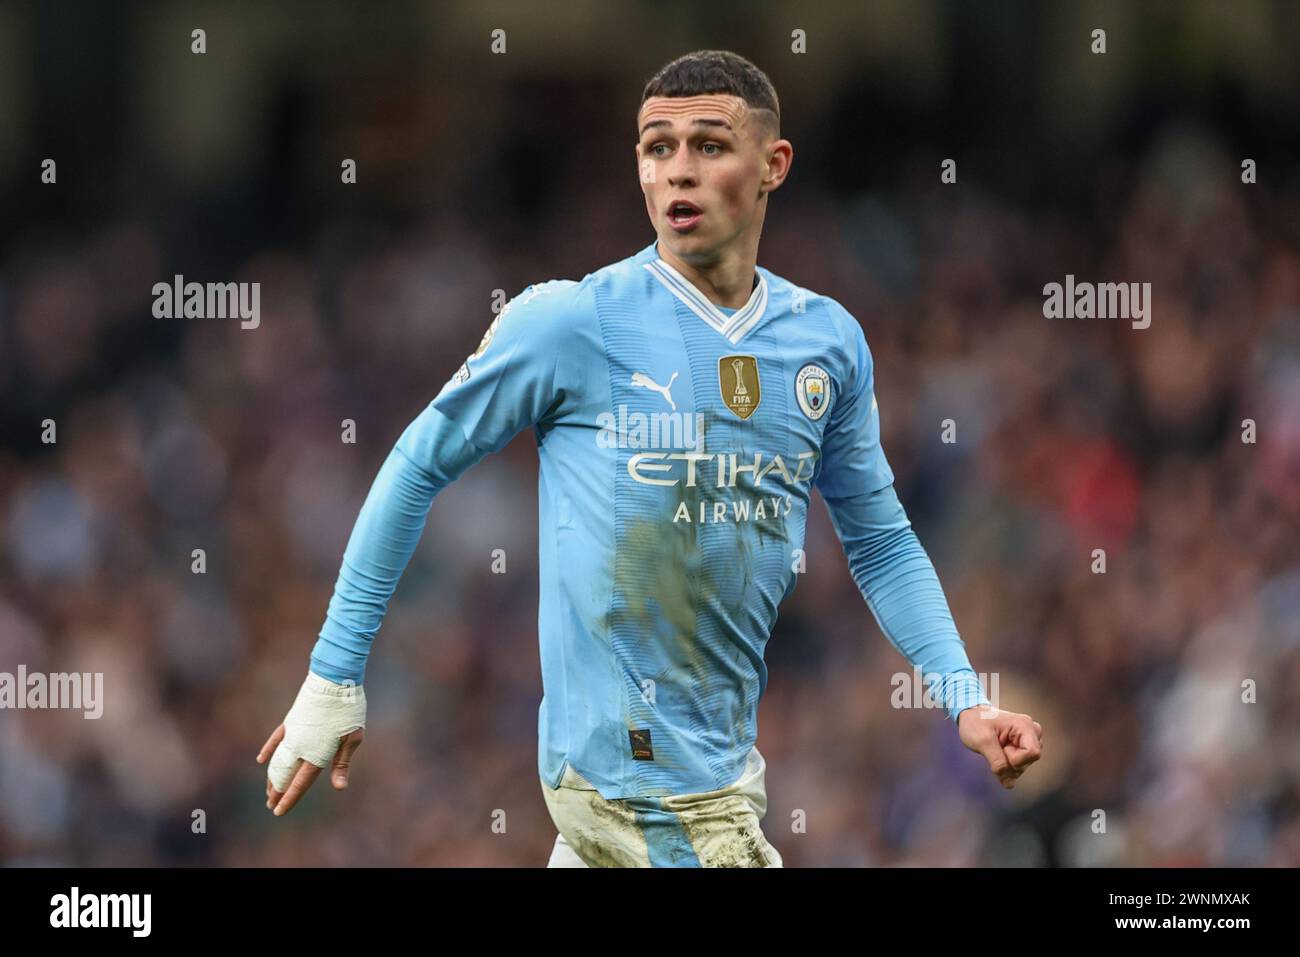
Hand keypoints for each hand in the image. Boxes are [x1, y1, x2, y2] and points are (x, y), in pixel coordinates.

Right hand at [256, 673, 366, 815]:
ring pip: (278, 760)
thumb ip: (342, 763)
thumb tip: (339, 788)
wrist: (334, 679)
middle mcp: (301, 746)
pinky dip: (269, 750)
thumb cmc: (348, 708)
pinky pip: (276, 739)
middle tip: (270, 805)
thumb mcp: (353, 737)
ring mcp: (294, 733)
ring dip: (272, 776)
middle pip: (285, 774)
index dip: (290, 799)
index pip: (300, 783)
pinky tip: (262, 760)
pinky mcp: (291, 720)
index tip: (278, 812)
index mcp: (317, 753)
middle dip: (278, 791)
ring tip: (268, 790)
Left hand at [957, 705, 1042, 788]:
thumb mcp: (982, 742)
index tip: (1001, 749)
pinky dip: (1008, 763)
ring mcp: (1029, 738)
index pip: (1033, 753)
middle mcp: (1032, 731)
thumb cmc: (975, 723)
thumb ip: (997, 763)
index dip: (1016, 759)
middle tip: (995, 747)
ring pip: (1025, 765)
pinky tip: (999, 752)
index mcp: (1025, 726)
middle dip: (1010, 762)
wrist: (970, 715)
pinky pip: (1020, 764)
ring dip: (1008, 763)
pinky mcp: (1024, 745)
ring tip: (996, 747)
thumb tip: (1009, 784)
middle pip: (1029, 761)